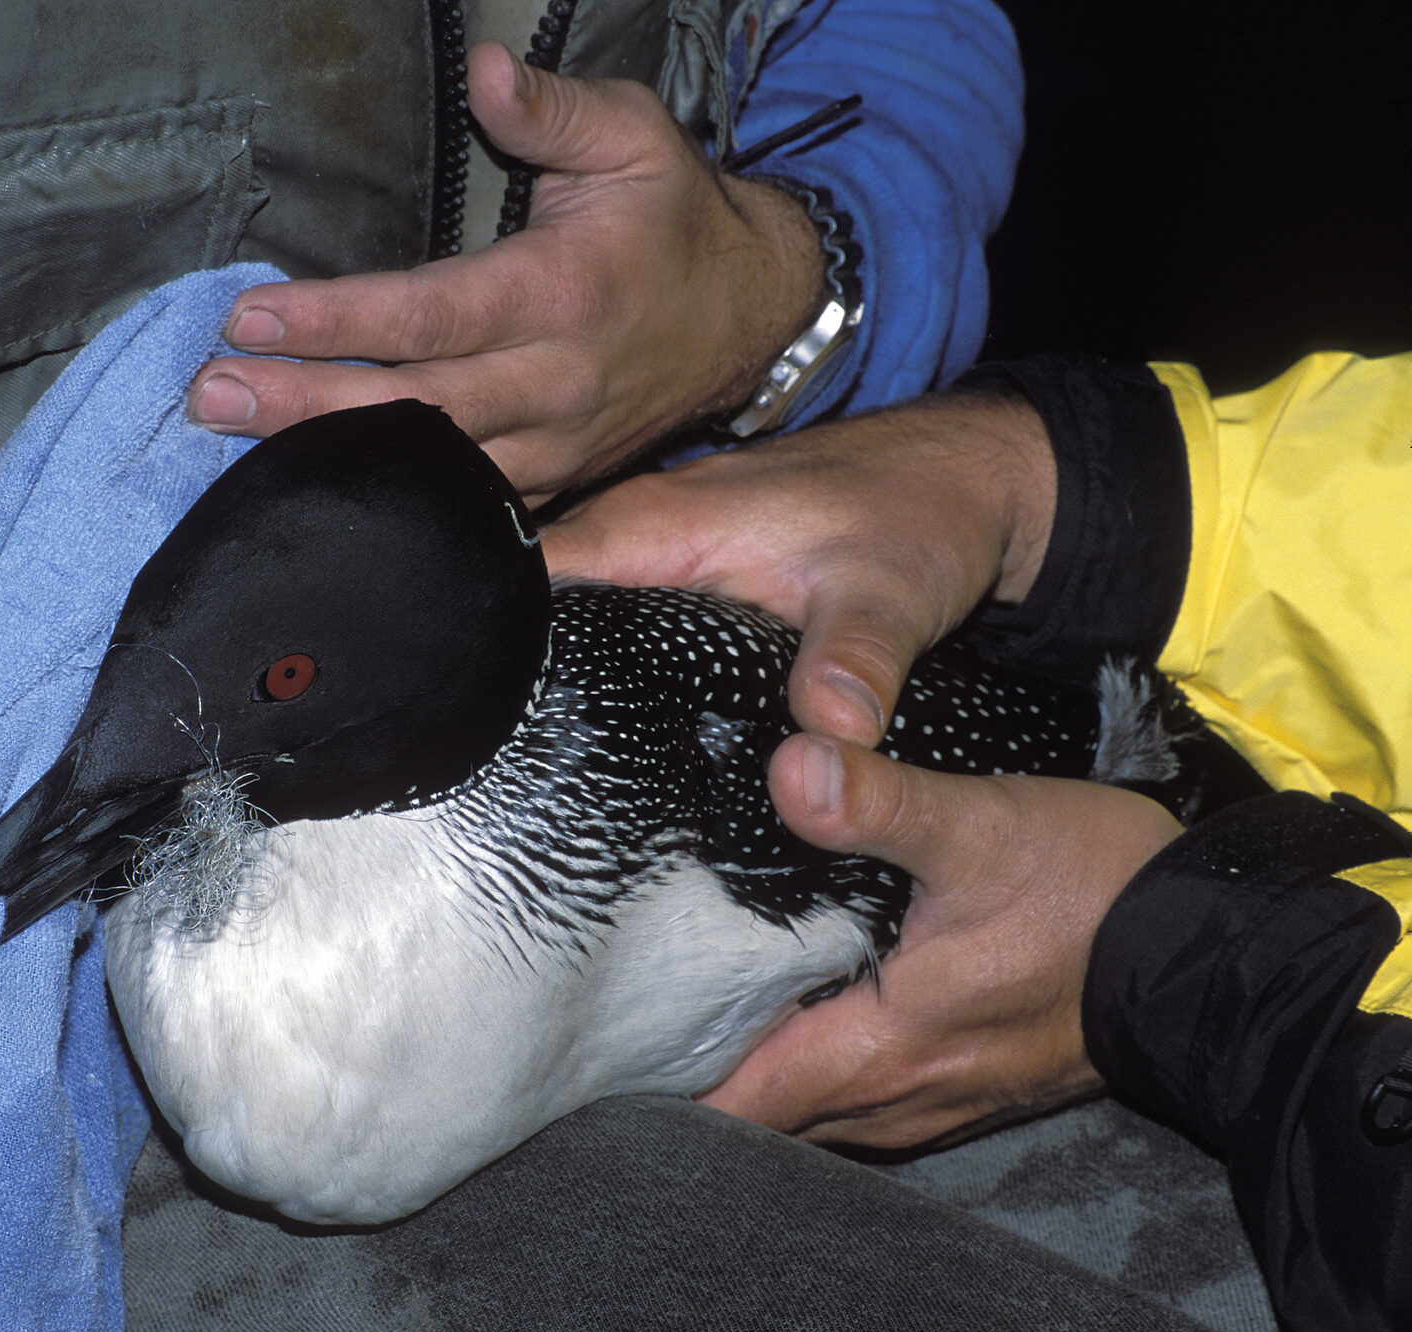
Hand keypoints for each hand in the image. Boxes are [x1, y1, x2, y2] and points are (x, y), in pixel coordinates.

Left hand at [187, 41, 825, 499]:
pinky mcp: (555, 482)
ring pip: (431, 468)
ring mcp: (556, 446)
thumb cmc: (675, 216)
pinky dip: (389, 500)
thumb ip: (550, 109)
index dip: (337, 321)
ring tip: (232, 441)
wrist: (755, 314)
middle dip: (303, 404)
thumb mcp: (631, 136)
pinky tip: (314, 490)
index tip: (250, 316)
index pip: (431, 314)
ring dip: (329, 459)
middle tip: (210, 393)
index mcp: (564, 292)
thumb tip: (484, 70)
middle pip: (412, 408)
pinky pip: (463, 503)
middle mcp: (556, 382)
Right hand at [541, 393, 1056, 744]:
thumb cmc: (919, 516)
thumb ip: (853, 664)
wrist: (964, 478)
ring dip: (547, 659)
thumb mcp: (891, 596)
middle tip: (491, 750)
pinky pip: (608, 607)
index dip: (492, 626)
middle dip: (506, 662)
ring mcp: (657, 546)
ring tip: (522, 747)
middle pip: (534, 595)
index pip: (533, 567)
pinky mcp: (680, 568)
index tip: (471, 700)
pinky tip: (596, 714)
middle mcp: (641, 527)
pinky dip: (596, 650)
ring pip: (569, 603)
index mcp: (660, 522)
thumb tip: (829, 736)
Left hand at [700, 735, 1180, 1147]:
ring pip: (810, 1104)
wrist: (1214, 952)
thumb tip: (789, 762)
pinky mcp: (966, 1082)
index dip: (664, 1065)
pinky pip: (863, 1093)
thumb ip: (878, 801)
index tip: (622, 1013)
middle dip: (703, 1058)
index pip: (730, 1096)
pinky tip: (811, 994)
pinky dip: (821, 1057)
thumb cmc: (1095, 894)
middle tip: (656, 986)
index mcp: (875, 1049)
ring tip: (718, 986)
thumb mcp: (982, 826)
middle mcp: (894, 1096)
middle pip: (759, 1106)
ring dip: (763, 1059)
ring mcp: (934, 1100)